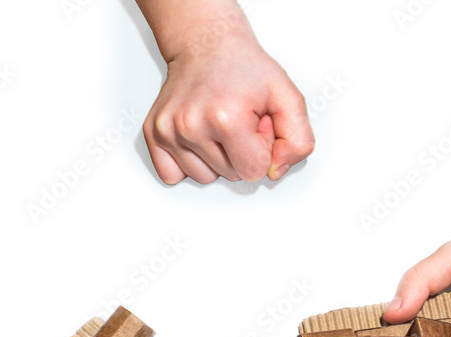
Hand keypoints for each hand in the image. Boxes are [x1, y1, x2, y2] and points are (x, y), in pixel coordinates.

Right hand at [141, 17, 313, 183]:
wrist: (207, 43)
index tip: (256, 124)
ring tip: (219, 125)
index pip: (255, 171)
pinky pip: (173, 175)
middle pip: (231, 176)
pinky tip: (199, 136)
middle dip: (241, 152)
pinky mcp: (153, 133)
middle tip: (239, 120)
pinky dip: (189, 162)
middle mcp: (191, 125)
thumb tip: (275, 172)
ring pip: (205, 178)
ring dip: (217, 158)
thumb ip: (297, 141)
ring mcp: (168, 130)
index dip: (262, 149)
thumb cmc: (244, 69)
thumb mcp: (288, 97)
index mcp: (225, 118)